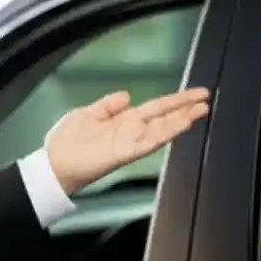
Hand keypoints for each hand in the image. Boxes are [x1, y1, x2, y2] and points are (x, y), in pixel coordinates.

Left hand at [45, 87, 210, 194]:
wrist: (54, 165)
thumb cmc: (66, 141)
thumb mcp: (87, 114)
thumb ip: (108, 105)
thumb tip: (127, 94)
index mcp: (123, 120)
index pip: (155, 108)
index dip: (175, 101)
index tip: (195, 94)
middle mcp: (131, 131)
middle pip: (164, 116)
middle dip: (185, 107)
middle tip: (207, 98)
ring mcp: (131, 142)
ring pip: (163, 128)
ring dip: (182, 119)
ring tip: (201, 109)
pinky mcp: (127, 152)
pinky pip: (151, 141)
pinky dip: (167, 132)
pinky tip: (182, 123)